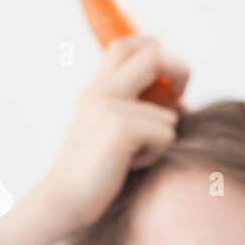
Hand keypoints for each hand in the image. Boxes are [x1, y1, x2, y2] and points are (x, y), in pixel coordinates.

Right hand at [41, 35, 189, 237]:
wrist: (63, 199)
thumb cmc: (93, 174)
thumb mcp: (108, 131)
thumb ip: (135, 110)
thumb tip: (180, 104)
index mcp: (97, 89)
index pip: (127, 44)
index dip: (155, 50)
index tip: (167, 81)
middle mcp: (102, 91)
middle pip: (154, 54)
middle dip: (180, 73)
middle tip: (181, 100)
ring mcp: (110, 106)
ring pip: (169, 113)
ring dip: (162, 140)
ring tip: (134, 157)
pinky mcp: (121, 127)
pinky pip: (166, 134)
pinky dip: (156, 154)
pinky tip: (131, 165)